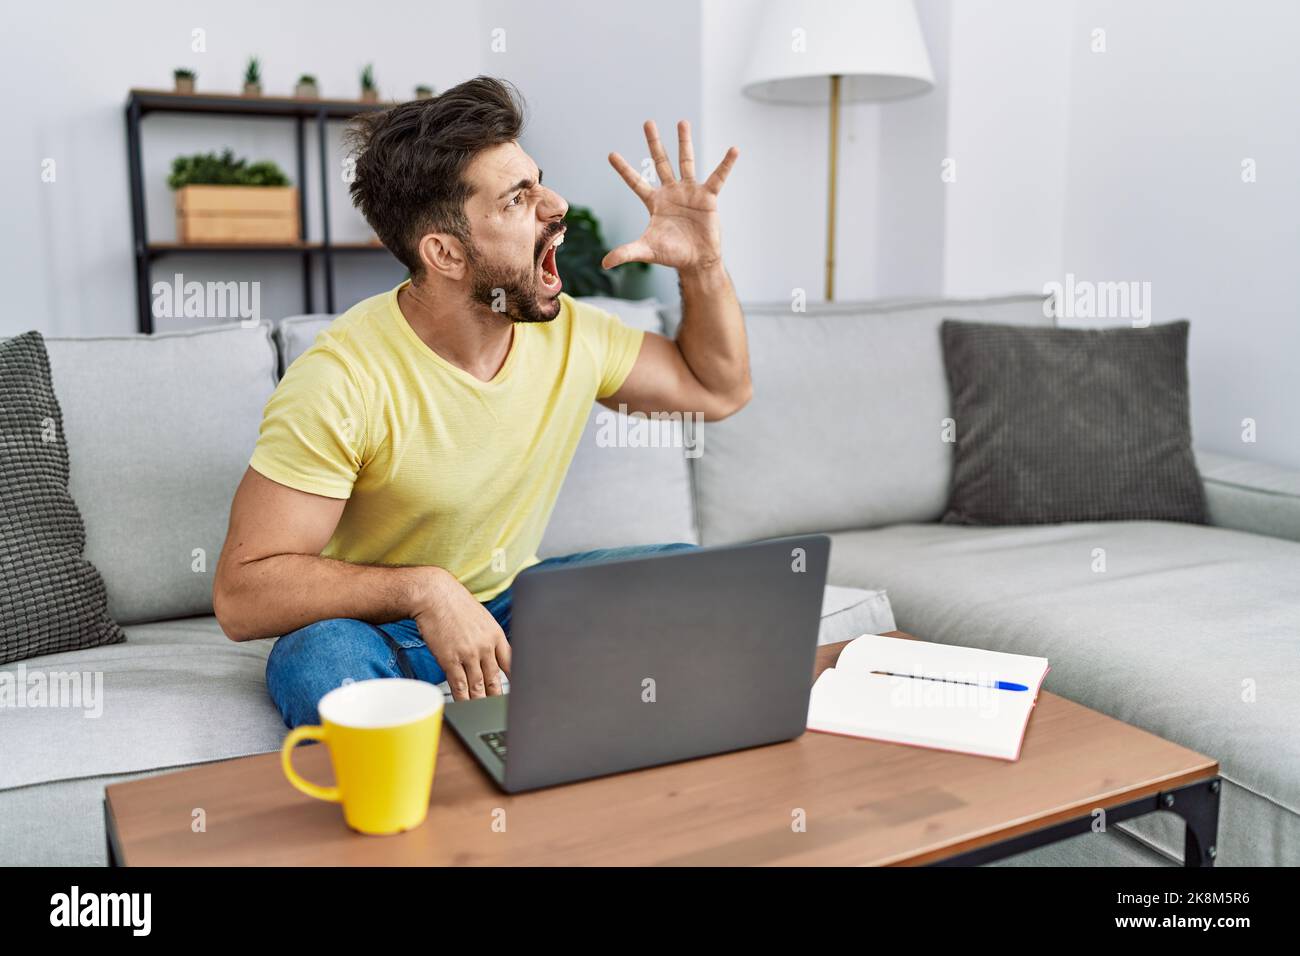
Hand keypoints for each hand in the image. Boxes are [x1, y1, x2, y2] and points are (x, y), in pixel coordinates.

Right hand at [411, 568, 509, 700]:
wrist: (434, 595)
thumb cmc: (454, 603)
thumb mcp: (481, 617)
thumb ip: (488, 636)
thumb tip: (492, 651)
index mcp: (495, 635)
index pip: (512, 663)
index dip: (517, 679)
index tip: (520, 690)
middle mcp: (485, 646)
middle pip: (495, 679)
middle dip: (498, 696)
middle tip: (500, 708)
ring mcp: (468, 654)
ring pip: (478, 685)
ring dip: (481, 702)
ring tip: (483, 713)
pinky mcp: (450, 659)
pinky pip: (459, 685)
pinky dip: (463, 698)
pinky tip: (465, 706)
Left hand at [603, 120, 738, 276]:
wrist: (697, 261)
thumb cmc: (672, 254)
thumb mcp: (647, 251)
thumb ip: (627, 252)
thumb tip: (605, 263)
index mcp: (654, 202)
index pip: (636, 182)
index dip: (624, 169)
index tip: (611, 155)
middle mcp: (671, 192)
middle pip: (660, 163)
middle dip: (654, 143)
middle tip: (648, 123)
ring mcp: (690, 192)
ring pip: (686, 162)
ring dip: (684, 142)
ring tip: (681, 122)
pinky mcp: (708, 197)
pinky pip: (718, 177)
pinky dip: (726, 164)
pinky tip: (734, 150)